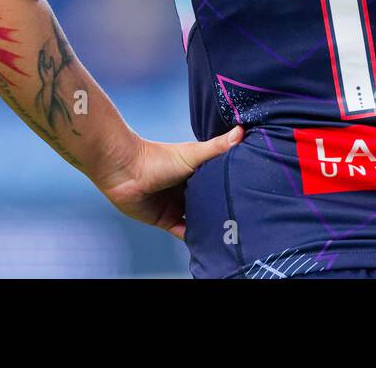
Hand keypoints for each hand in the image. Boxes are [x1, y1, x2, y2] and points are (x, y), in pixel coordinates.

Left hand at [97, 126, 243, 238]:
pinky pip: (183, 232)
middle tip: (244, 219)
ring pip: (197, 218)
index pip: (218, 182)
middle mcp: (188, 189)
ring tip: (229, 234)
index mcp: (196, 172)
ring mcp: (176, 205)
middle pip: (208, 202)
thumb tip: (242, 131)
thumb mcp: (193, 153)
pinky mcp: (165, 220)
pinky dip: (193, 238)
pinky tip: (207, 243)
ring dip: (208, 225)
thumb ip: (217, 147)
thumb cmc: (158, 158)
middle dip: (221, 209)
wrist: (124, 172)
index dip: (231, 188)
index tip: (251, 195)